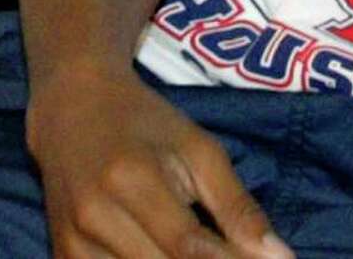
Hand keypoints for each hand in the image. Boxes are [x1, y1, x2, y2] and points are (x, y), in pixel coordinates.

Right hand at [29, 66, 291, 258]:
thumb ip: (236, 205)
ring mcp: (72, 245)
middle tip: (237, 256)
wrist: (72, 108)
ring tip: (208, 254)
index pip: (188, 246)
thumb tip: (281, 258)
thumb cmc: (145, 123)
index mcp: (133, 179)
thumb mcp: (198, 148)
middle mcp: (95, 218)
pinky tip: (163, 253)